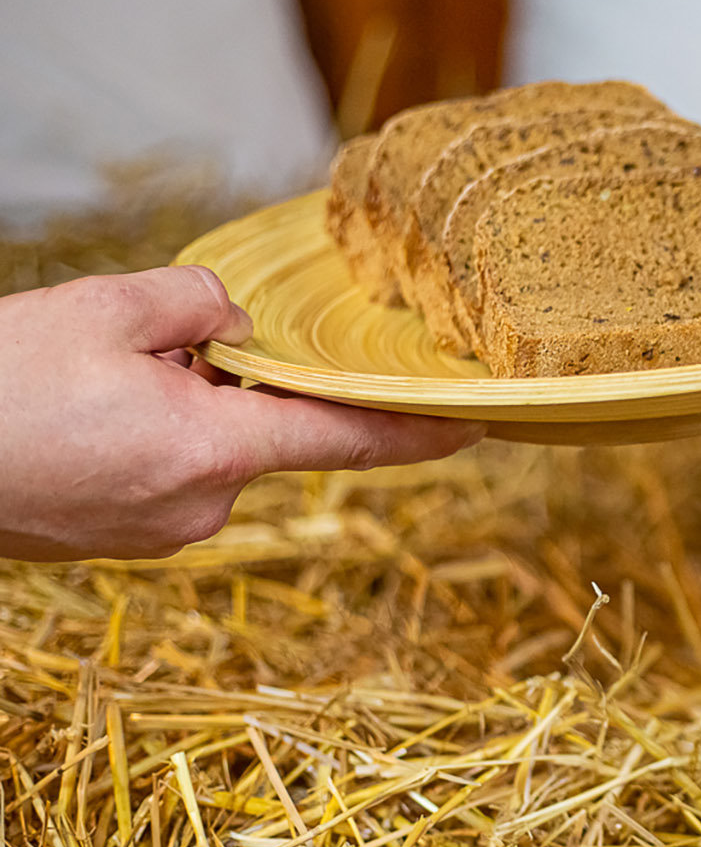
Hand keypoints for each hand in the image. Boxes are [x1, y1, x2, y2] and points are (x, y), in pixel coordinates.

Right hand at [0, 266, 482, 560]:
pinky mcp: (120, 542)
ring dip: (174, 405)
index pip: (348, 440)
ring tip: (83, 384)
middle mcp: (200, 508)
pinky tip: (75, 415)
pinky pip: (164, 471)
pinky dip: (142, 434)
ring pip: (205, 446)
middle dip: (224, 378)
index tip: (478, 426)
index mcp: (212, 451)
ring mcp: (158, 534)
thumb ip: (200, 304)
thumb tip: (236, 329)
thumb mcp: (105, 308)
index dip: (420, 431)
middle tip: (137, 347)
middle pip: (258, 427)